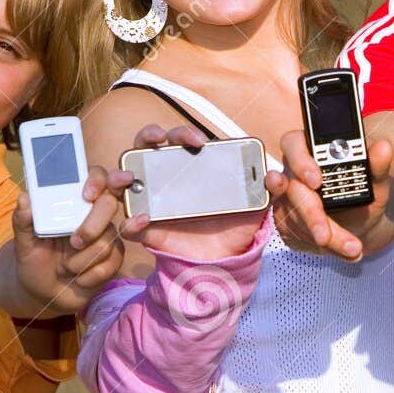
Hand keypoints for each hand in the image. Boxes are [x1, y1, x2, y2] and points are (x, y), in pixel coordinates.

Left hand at [11, 165, 128, 313]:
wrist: (44, 292)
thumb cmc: (35, 260)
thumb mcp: (23, 243)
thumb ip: (22, 221)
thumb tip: (24, 199)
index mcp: (73, 203)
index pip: (95, 177)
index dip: (98, 180)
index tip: (87, 194)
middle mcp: (94, 215)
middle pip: (109, 204)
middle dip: (91, 227)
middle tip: (73, 242)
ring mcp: (107, 236)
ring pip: (107, 240)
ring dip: (80, 260)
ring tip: (65, 268)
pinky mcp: (114, 259)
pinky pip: (110, 264)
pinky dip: (88, 276)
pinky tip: (78, 278)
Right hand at [122, 123, 264, 261]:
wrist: (224, 261)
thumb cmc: (233, 225)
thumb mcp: (252, 207)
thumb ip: (265, 191)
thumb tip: (273, 177)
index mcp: (188, 166)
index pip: (177, 138)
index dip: (182, 131)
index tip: (199, 139)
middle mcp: (164, 178)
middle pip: (145, 146)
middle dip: (148, 135)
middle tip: (160, 139)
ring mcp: (150, 202)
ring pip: (122, 179)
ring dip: (120, 173)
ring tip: (130, 176)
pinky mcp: (145, 229)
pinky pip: (128, 223)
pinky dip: (131, 220)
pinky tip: (143, 218)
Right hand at [267, 128, 393, 261]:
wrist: (363, 219)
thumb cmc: (364, 192)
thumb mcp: (375, 180)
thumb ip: (377, 165)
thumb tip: (384, 148)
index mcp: (310, 149)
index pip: (293, 144)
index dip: (301, 162)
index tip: (317, 181)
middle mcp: (292, 171)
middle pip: (291, 188)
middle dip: (310, 214)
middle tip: (326, 233)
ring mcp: (286, 197)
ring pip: (292, 216)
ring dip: (319, 234)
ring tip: (351, 246)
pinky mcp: (285, 220)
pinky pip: (293, 234)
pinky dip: (317, 245)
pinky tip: (340, 249)